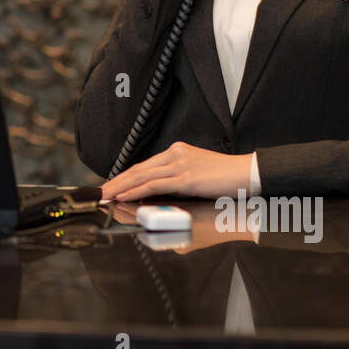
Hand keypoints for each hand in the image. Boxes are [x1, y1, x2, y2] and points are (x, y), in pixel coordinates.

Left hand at [102, 142, 251, 200]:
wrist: (247, 174)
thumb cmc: (227, 178)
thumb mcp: (198, 174)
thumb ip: (179, 180)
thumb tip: (163, 196)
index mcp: (177, 151)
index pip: (144, 165)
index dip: (125, 176)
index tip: (111, 185)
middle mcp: (175, 154)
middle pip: (138, 168)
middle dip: (116, 181)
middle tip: (100, 191)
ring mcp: (180, 165)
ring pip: (141, 176)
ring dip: (120, 187)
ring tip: (105, 196)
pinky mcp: (186, 178)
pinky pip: (154, 184)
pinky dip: (135, 191)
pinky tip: (123, 196)